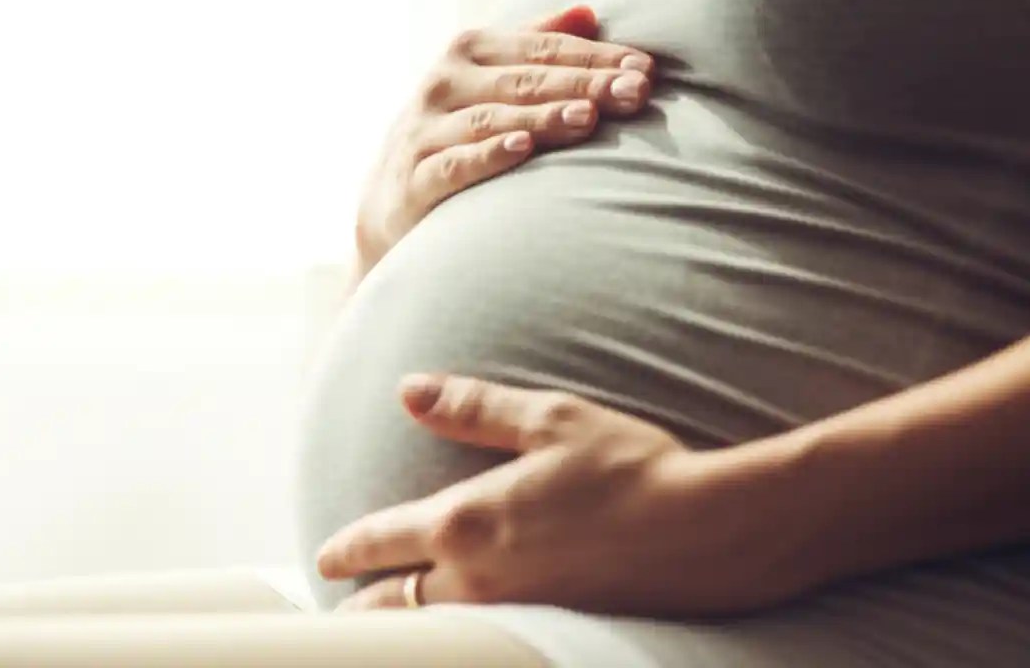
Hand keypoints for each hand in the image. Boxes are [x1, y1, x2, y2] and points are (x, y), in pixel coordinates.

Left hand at [316, 374, 794, 617]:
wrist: (705, 531)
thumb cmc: (629, 465)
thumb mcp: (548, 419)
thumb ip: (472, 407)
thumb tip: (407, 390)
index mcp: (467, 521)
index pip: (383, 541)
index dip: (347, 549)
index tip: (324, 557)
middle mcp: (480, 577)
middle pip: (398, 606)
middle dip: (362, 608)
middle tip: (340, 610)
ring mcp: (516, 610)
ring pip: (436, 630)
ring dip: (406, 627)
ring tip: (390, 627)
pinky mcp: (553, 628)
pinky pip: (482, 639)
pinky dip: (454, 637)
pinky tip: (463, 630)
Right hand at [355, 6, 654, 272]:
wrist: (389, 202)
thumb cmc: (454, 135)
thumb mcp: (486, 83)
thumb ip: (533, 47)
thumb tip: (589, 13)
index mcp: (467, 52)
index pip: (543, 49)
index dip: (596, 56)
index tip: (645, 69)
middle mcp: (443, 84)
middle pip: (524, 81)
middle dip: (584, 85)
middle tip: (634, 93)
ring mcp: (425, 130)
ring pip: (492, 119)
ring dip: (543, 117)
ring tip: (589, 118)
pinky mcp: (415, 179)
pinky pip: (456, 163)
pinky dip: (489, 155)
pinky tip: (523, 148)